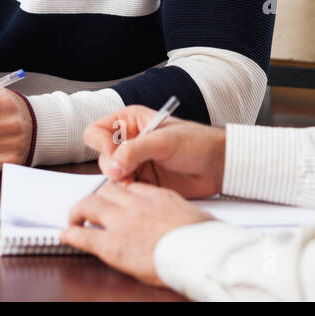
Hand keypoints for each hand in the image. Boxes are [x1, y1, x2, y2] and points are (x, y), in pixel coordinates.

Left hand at [62, 182, 214, 286]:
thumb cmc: (205, 241)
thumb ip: (182, 216)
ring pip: (90, 205)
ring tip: (74, 219)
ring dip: (79, 211)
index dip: (121, 192)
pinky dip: (71, 234)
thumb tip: (186, 223)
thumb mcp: (197, 218)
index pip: (132, 187)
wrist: (201, 254)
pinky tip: (66, 235)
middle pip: (107, 190)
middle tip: (90, 207)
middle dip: (96, 197)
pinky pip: (84, 235)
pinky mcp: (113, 245)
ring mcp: (123, 222)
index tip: (117, 198)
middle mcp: (137, 205)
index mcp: (159, 197)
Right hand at [83, 105, 226, 198]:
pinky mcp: (142, 183)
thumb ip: (135, 151)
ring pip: (111, 176)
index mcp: (130, 122)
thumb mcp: (164, 141)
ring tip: (138, 183)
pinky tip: (144, 190)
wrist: (217, 166)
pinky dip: (129, 193)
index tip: (114, 155)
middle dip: (112, 167)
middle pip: (101, 157)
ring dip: (120, 182)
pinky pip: (124, 191)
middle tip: (127, 174)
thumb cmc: (197, 142)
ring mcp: (134, 164)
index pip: (97, 132)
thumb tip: (112, 166)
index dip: (102, 145)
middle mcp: (128, 142)